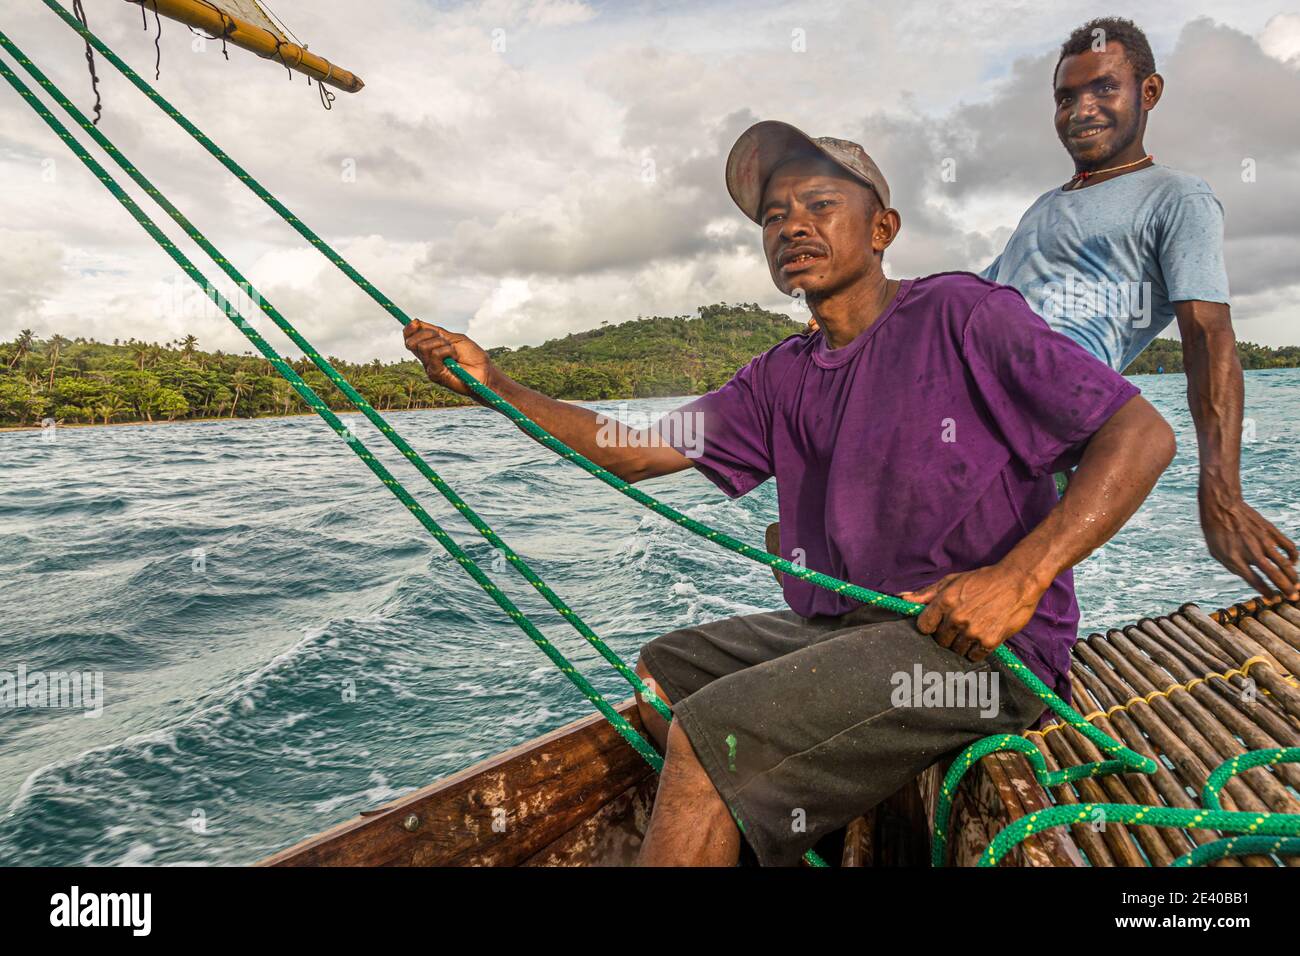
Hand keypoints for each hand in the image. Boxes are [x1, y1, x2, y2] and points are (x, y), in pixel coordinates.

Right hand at [403, 320, 494, 398]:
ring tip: (454, 352)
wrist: (484, 372)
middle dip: (427, 334)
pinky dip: (446, 351)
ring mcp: (430, 367)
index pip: (410, 338)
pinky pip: (435, 354)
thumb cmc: (473, 356)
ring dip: (441, 343)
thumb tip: (415, 322)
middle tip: (445, 340)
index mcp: (430, 349)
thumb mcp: (454, 338)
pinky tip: (454, 357)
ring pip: (423, 346)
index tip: (415, 322)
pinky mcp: (435, 374)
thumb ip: (436, 332)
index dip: (409, 330)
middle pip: (412, 342)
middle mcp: (427, 359)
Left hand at [900, 565, 1045, 661]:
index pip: (924, 626)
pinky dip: (976, 650)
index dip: (930, 626)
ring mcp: (973, 631)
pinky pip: (974, 656)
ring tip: (974, 629)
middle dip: (947, 635)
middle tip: (960, 625)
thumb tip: (902, 598)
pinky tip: (982, 638)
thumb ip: (926, 593)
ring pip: (956, 649)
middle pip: (940, 640)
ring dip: (962, 643)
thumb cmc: (982, 580)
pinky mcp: (989, 641)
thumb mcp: (952, 581)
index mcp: (945, 601)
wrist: (1017, 581)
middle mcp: (956, 617)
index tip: (937, 624)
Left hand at [1200, 494, 1297, 598]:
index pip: (1256, 582)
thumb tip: (1251, 579)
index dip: (1267, 592)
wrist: (1222, 506)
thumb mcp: (1217, 553)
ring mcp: (1263, 542)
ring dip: (1293, 576)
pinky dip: (1294, 556)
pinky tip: (1293, 562)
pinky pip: (1288, 547)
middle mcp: (1252, 553)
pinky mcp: (1271, 532)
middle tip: (1293, 597)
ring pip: (1285, 563)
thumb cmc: (1216, 532)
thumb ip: (1234, 567)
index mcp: (1236, 560)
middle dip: (1286, 589)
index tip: (1273, 598)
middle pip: (1275, 576)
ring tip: (1297, 585)